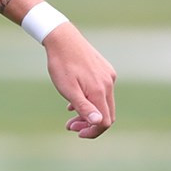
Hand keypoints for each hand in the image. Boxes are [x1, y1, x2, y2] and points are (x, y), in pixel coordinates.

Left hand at [43, 24, 115, 138]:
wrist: (62, 38)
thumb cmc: (61, 64)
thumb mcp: (68, 89)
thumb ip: (84, 107)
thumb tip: (99, 123)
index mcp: (100, 91)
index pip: (105, 121)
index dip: (93, 131)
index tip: (77, 133)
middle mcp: (108, 84)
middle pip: (106, 113)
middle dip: (90, 124)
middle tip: (70, 126)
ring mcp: (108, 76)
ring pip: (103, 102)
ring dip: (89, 113)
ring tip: (70, 117)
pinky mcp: (105, 70)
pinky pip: (101, 91)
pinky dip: (90, 100)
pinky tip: (73, 102)